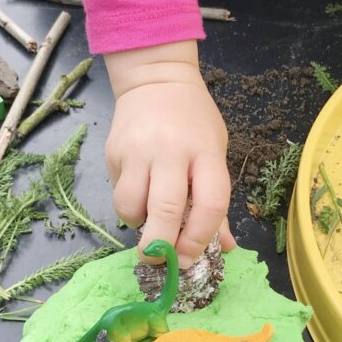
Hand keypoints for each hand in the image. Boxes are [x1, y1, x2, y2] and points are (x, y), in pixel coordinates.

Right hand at [104, 40, 235, 267]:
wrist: (155, 79)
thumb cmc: (193, 121)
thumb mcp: (215, 153)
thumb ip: (216, 202)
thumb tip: (227, 247)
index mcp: (205, 152)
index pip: (210, 203)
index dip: (201, 237)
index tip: (190, 257)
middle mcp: (171, 151)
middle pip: (165, 210)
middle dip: (161, 246)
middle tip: (159, 262)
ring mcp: (139, 151)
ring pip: (131, 205)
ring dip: (139, 225)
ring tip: (147, 219)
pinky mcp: (113, 153)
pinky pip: (118, 192)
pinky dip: (127, 205)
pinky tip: (138, 193)